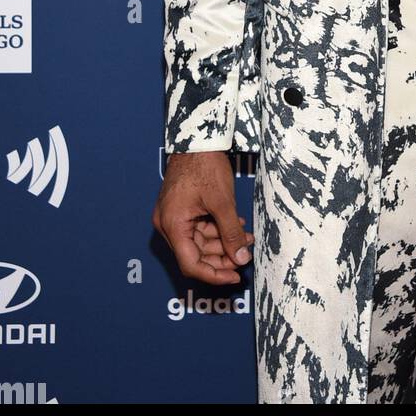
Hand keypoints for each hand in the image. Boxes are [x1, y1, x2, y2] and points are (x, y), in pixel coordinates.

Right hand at [153, 150, 254, 285]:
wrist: (197, 139)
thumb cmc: (205, 165)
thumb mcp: (223, 202)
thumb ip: (232, 233)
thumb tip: (241, 259)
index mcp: (173, 225)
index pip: (191, 264)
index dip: (214, 274)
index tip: (235, 277)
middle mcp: (168, 224)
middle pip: (195, 254)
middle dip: (222, 257)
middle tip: (245, 256)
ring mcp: (173, 216)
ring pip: (199, 242)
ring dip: (223, 243)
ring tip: (247, 238)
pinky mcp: (181, 209)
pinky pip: (199, 228)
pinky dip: (217, 230)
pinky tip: (236, 225)